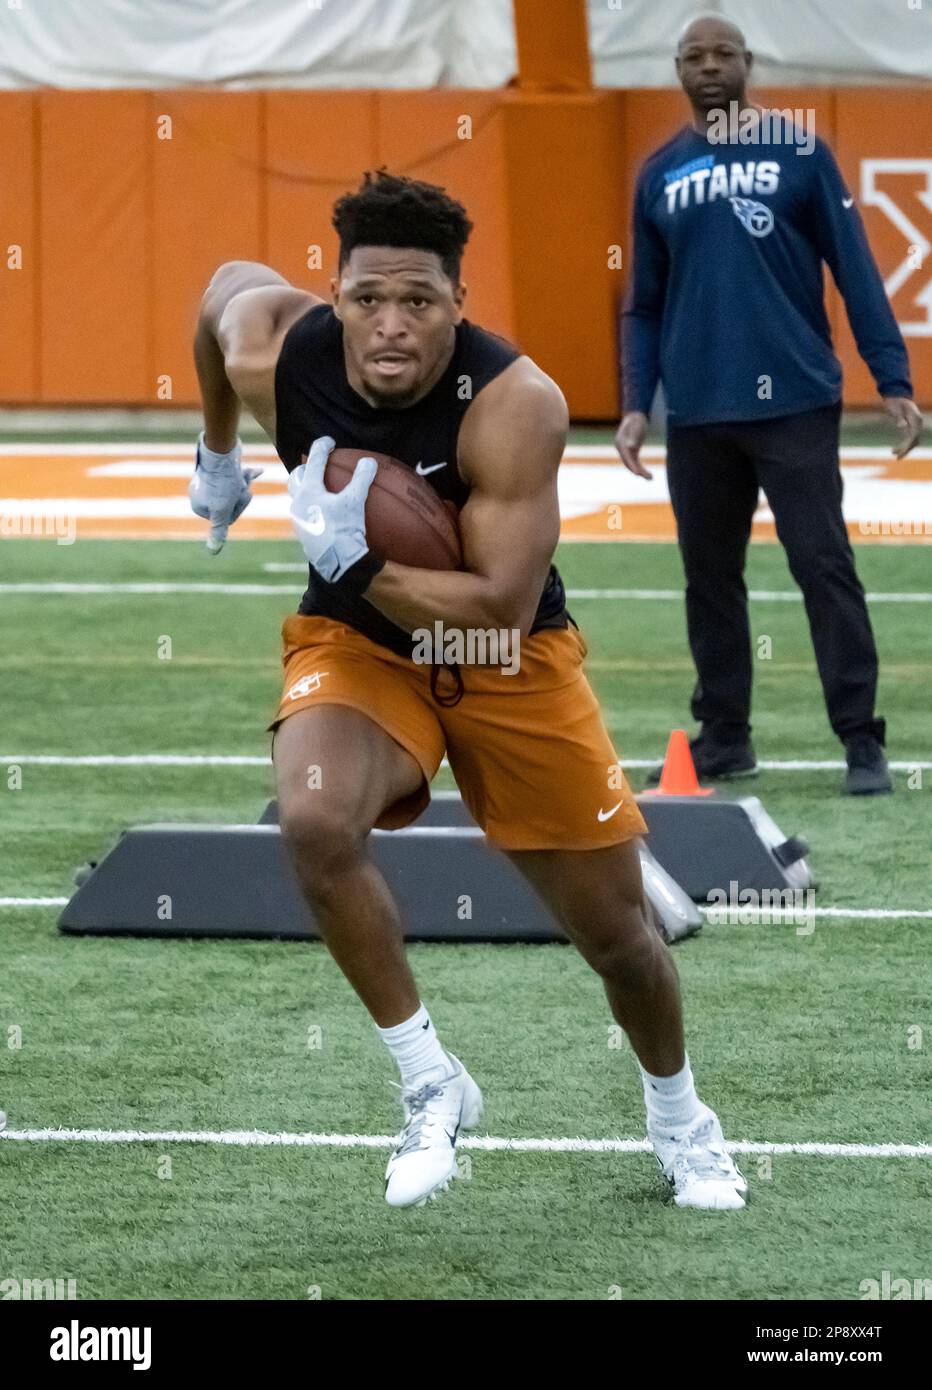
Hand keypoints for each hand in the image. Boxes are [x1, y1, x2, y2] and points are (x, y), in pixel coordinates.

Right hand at [188, 433, 262, 553]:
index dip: (237, 510)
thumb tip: (213, 551)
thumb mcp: (222, 510)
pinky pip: (235, 477)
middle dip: (241, 496)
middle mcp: (203, 495)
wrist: (222, 450)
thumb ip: (219, 530)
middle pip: (230, 504)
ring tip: (243, 476)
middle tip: (241, 487)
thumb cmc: (223, 482)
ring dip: (244, 485)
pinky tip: (258, 471)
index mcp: (199, 507)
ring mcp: (210, 482)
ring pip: (234, 491)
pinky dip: (245, 475)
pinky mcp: (219, 470)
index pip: (226, 518)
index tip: (235, 500)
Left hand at [288, 435, 381, 590]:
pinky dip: (313, 505)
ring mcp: (299, 520)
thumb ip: (361, 479)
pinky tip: (325, 510)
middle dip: (305, 468)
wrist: (336, 567)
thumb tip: (369, 461)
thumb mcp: (355, 503)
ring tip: (320, 486)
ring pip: (298, 496)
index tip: (330, 441)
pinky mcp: (304, 534)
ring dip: (307, 487)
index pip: (314, 461)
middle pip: (296, 478)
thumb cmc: (344, 532)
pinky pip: (305, 512)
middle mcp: (299, 503)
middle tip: (317, 464)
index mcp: (308, 491)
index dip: (322, 447)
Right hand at [615, 411, 651, 477]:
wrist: (635, 415)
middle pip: (629, 463)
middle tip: (649, 478)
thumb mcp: (636, 427)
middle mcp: (622, 448)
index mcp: (620, 443)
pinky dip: (640, 468)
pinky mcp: (632, 451)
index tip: (638, 474)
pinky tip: (647, 474)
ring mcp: (626, 450)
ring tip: (651, 478)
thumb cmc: (636, 420)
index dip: (632, 466)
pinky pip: (635, 462)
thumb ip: (633, 437)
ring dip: (640, 472)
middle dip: (638, 471)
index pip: (626, 457)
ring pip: (632, 464)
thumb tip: (631, 447)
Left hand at [883, 396, 922, 458]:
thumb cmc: (896, 402)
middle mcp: (918, 422)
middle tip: (897, 458)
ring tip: (893, 453)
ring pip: (913, 440)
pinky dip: (905, 444)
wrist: (898, 395)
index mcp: (916, 419)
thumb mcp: (896, 408)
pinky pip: (910, 438)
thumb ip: (899, 417)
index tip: (899, 453)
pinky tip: (896, 449)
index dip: (907, 445)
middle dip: (906, 449)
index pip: (913, 435)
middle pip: (914, 440)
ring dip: (905, 448)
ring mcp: (916, 424)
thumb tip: (902, 426)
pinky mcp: (912, 426)